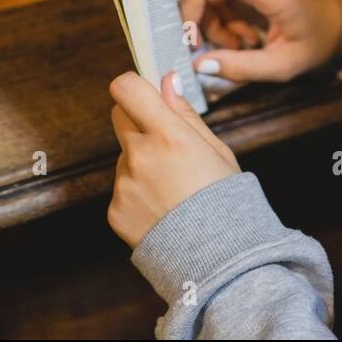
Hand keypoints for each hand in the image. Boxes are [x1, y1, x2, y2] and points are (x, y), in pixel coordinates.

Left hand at [106, 69, 240, 247]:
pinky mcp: (115, 210)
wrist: (218, 259)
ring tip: (173, 189)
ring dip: (142, 162)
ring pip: (125, 156)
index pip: (126, 89)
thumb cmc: (226, 202)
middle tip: (164, 141)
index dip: (133, 85)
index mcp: (169, 136)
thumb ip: (186, 114)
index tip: (144, 91)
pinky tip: (163, 209)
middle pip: (119, 115)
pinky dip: (138, 193)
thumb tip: (167, 82)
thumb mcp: (217, 151)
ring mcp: (124, 185)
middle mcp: (141, 156)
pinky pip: (122, 188)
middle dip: (137, 119)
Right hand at [159, 0, 341, 82]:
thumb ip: (243, 68)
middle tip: (202, 48)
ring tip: (238, 45)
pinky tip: (241, 37)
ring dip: (212, 22)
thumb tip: (200, 64)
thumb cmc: (314, 42)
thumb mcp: (284, 65)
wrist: (336, 21)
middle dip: (196, 18)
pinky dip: (221, 18)